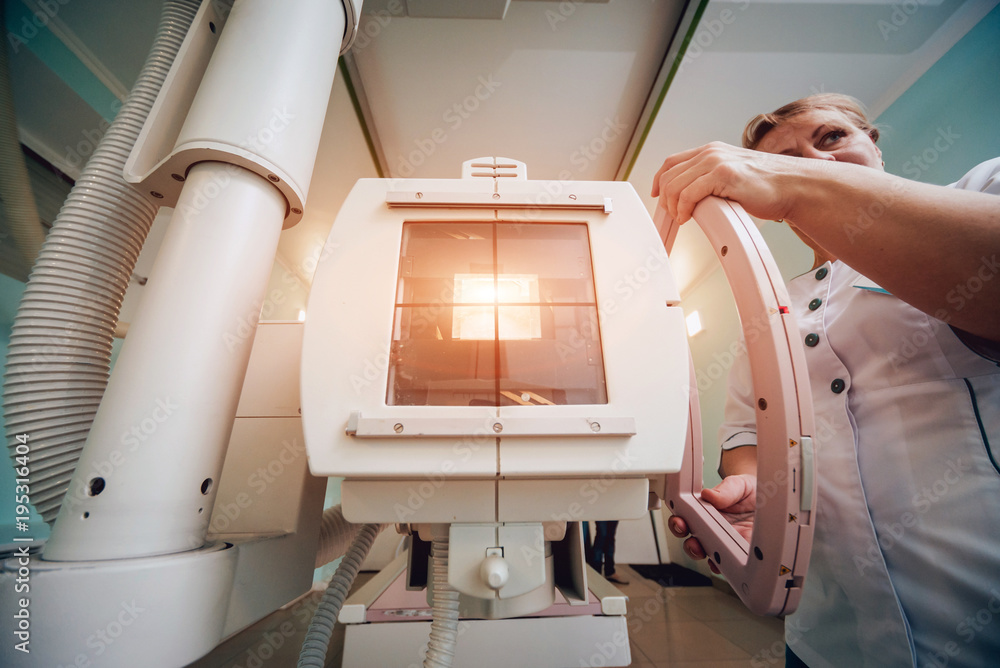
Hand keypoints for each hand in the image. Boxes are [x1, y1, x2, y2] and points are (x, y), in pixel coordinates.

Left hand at [651, 142, 803, 224]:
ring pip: (675, 185)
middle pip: (669, 174)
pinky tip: (688, 217)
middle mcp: (711, 153)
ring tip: (682, 218)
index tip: (656, 194)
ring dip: (673, 206)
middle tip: (672, 214)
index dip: (659, 179)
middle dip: (665, 198)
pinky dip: (683, 208)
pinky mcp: (723, 175)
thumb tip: (692, 196)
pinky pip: (689, 194)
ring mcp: (717, 162)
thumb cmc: (767, 186)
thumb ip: (712, 179)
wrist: (792, 186)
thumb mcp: (732, 176)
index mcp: (712, 151)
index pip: (672, 161)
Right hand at [667, 473, 756, 572]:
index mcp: (707, 510)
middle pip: (693, 541)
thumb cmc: (751, 490)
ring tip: (708, 552)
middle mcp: (713, 528)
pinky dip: (723, 567)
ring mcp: (726, 542)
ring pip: (708, 555)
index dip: (679, 521)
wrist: (772, 497)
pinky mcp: (741, 553)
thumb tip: (708, 494)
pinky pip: (728, 564)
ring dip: (704, 556)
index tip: (681, 521)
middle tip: (694, 542)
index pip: (687, 518)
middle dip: (689, 543)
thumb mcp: (739, 484)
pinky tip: (725, 563)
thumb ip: (726, 489)